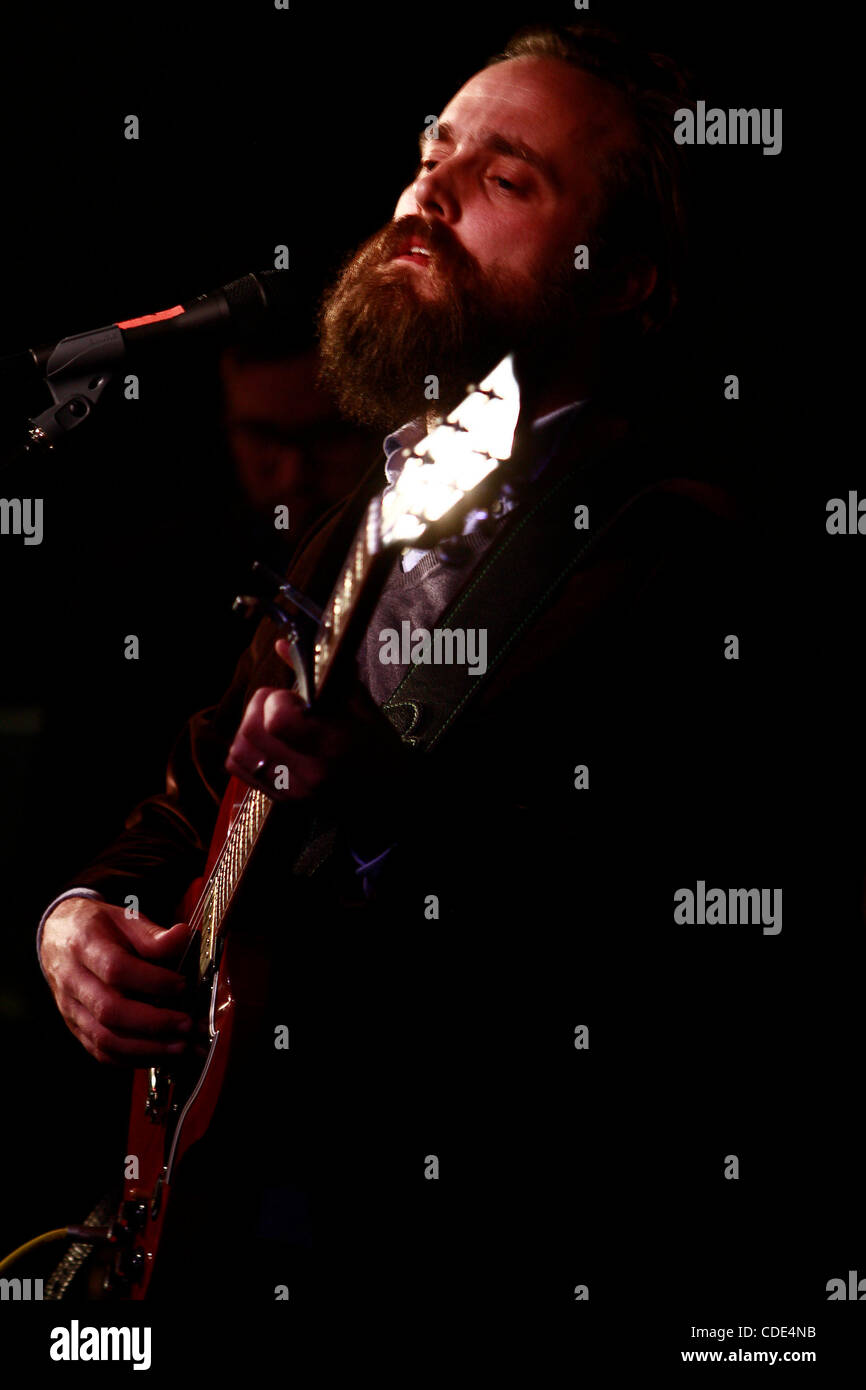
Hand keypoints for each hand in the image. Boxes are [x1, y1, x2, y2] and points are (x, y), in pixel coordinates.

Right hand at [41, 898, 193, 1065]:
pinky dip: (132, 1059)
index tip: (183, 985)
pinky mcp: (75, 1027)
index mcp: (84, 944)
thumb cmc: (98, 928)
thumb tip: (183, 937)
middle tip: (186, 1024)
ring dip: (146, 1048)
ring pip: (104, 1038)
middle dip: (154, 1023)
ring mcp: (70, 1008)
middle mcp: (72, 979)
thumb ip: (152, 934)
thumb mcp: (123, 918)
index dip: (153, 981)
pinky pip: (100, 1052)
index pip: (116, 969)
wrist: (58, 936)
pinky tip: (159, 1054)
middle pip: (109, 1010)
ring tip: (179, 1046)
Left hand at [225, 637, 409, 849]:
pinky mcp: (282, 800)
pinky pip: (239, 768)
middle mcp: (310, 773)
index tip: (294, 697)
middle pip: (250, 731)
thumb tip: (282, 644)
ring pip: (238, 750)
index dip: (277, 700)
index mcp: (334, 745)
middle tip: (283, 706)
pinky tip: (270, 742)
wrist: (389, 794)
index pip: (277, 720)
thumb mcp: (362, 706)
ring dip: (250, 728)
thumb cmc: (380, 746)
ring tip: (276, 724)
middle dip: (259, 708)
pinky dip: (247, 749)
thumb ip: (323, 674)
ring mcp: (293, 791)